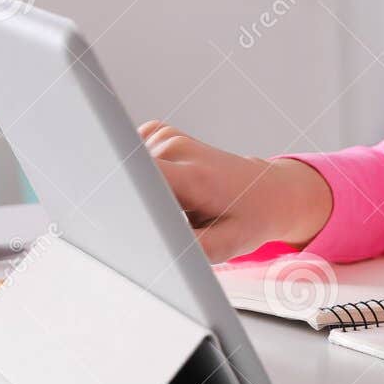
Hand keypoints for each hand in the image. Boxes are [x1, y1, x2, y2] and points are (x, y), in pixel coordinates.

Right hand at [137, 121, 333, 261]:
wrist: (267, 191)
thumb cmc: (247, 219)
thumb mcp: (224, 246)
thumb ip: (187, 249)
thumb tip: (152, 250)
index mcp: (193, 176)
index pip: (137, 174)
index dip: (119, 192)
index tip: (116, 211)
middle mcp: (178, 149)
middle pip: (126, 172)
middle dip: (129, 199)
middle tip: (155, 219)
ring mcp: (169, 137)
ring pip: (129, 167)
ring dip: (140, 189)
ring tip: (170, 203)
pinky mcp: (162, 134)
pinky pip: (135, 155)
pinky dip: (143, 175)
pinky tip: (167, 187)